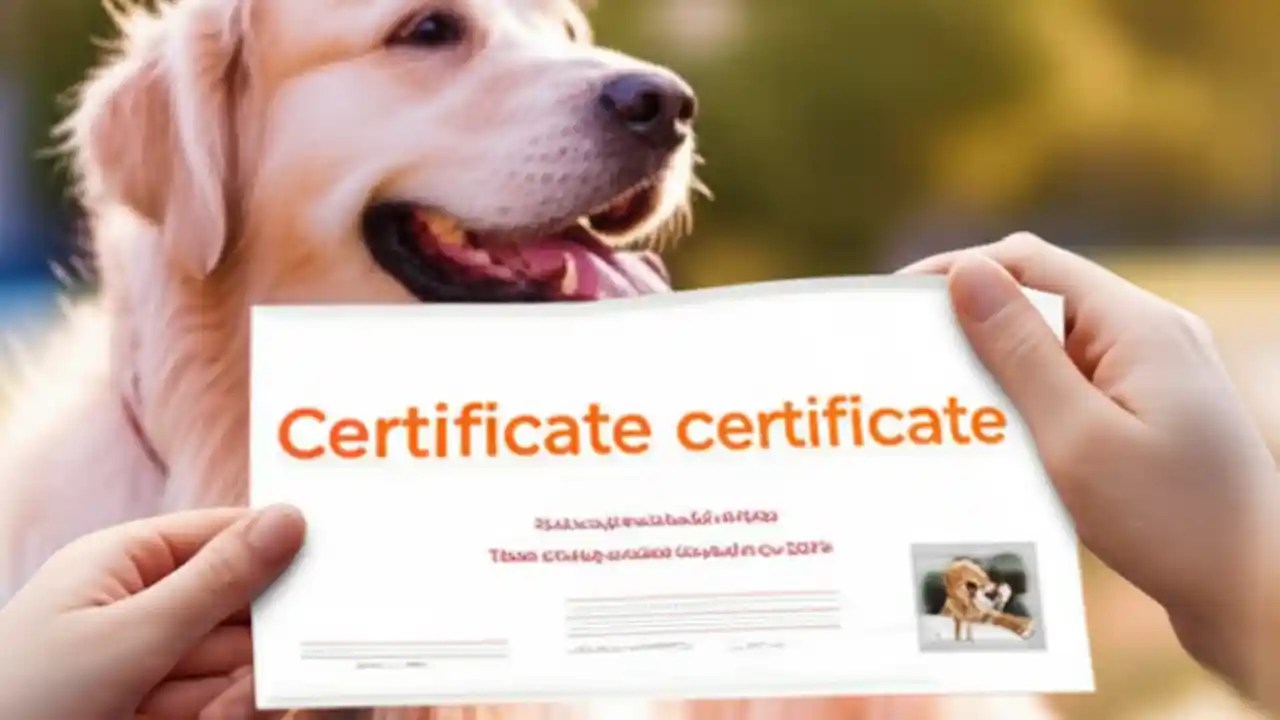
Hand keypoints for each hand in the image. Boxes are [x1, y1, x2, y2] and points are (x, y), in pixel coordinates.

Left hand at [0, 506, 305, 719]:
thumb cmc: (25, 702)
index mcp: (122, 563)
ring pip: (235, 662)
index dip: (278, 542)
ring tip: (217, 712)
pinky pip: (219, 702)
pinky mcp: (159, 713)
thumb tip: (290, 519)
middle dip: (262, 637)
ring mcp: (148, 666)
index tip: (338, 556)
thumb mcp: (130, 638)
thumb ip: (218, 581)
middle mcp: (140, 607)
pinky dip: (227, 713)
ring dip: (242, 689)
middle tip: (293, 654)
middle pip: (239, 604)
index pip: (223, 533)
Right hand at [902, 234, 1279, 706]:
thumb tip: (967, 274)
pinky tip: (995, 440)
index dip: (957, 270)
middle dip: (970, 323)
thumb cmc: (1173, 523)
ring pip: (1056, 349)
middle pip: (1042, 301)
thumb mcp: (1076, 437)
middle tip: (908, 359)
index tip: (895, 302)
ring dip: (997, 370)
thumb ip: (1018, 352)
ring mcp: (1157, 378)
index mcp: (1139, 326)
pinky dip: (1030, 402)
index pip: (1030, 262)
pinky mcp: (1153, 417)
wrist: (1259, 599)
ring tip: (940, 406)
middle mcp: (1153, 338)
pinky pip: (1076, 388)